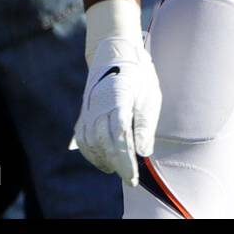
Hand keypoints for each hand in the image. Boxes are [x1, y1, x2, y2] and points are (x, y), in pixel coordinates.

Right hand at [72, 33, 161, 185]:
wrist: (114, 53)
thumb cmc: (138, 76)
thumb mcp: (150, 95)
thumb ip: (145, 124)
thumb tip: (144, 152)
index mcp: (118, 99)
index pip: (119, 136)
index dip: (125, 160)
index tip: (133, 176)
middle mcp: (98, 106)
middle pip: (104, 143)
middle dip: (117, 164)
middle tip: (130, 179)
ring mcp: (88, 109)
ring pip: (91, 143)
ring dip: (103, 159)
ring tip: (117, 170)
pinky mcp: (84, 112)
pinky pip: (83, 138)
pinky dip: (91, 152)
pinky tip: (103, 159)